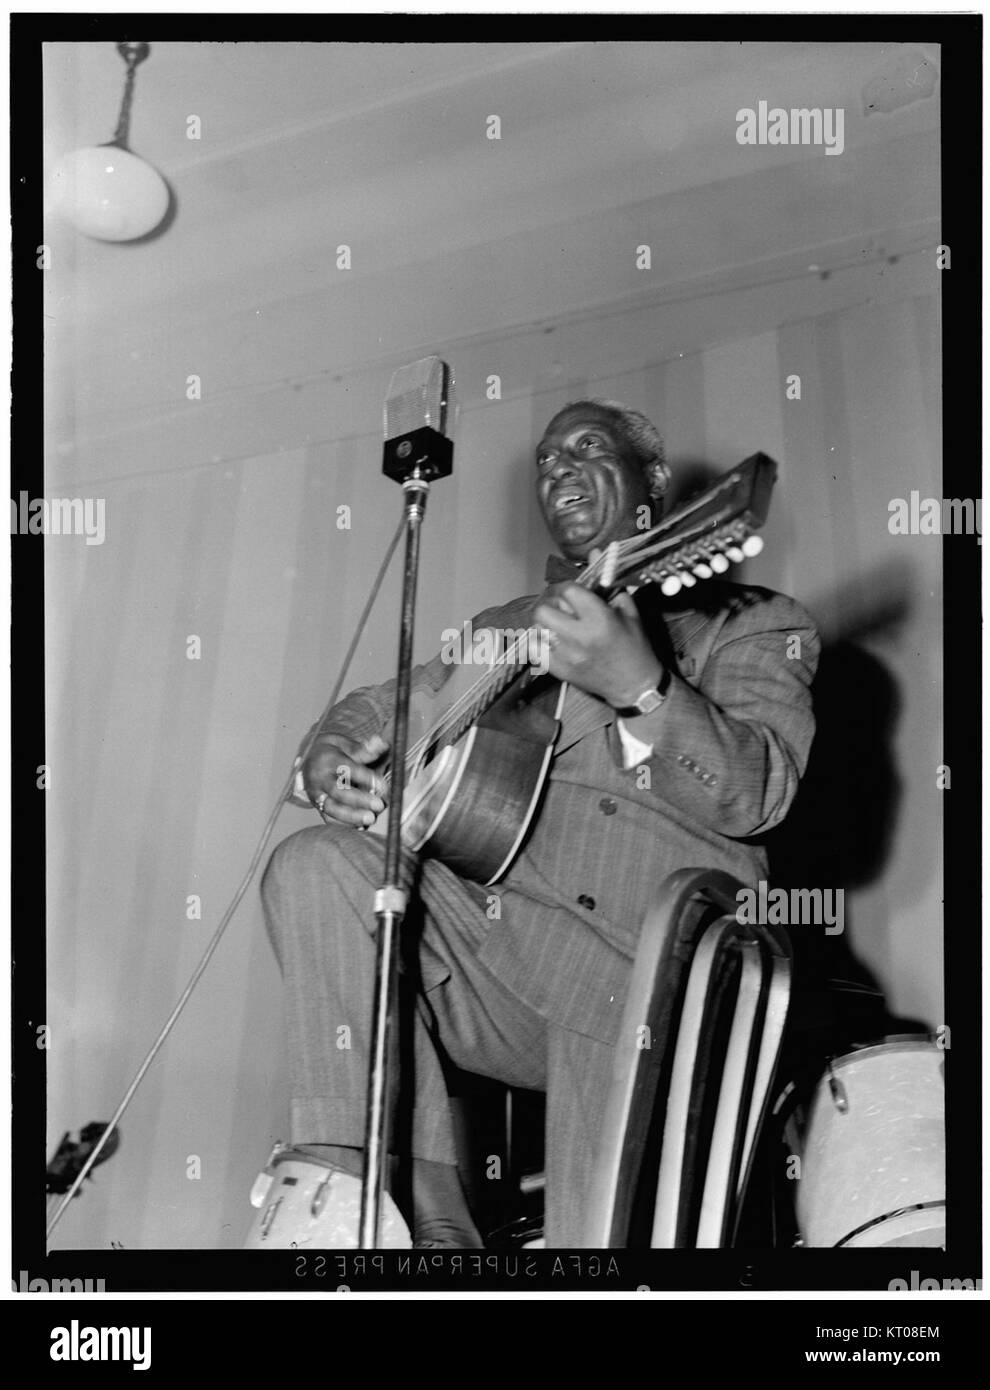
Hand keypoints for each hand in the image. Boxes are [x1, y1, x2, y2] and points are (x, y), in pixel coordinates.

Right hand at [302, 732, 389, 826]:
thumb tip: (383, 744)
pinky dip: (342, 825)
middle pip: (338, 791)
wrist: (306, 759)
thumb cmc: (330, 750)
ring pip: (331, 808)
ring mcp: (316, 794)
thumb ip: (363, 748)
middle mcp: (320, 778)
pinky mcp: (316, 805)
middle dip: (359, 800)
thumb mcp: (343, 743)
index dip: (367, 778)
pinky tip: (359, 827)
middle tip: (379, 805)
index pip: (348, 769)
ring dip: (351, 816)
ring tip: (370, 819)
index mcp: (328, 759)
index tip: (384, 786)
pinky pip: (328, 818)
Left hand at [532, 583, 663, 707]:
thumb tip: (593, 575)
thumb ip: (612, 592)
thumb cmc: (635, 648)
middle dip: (550, 604)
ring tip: (556, 624)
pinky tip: (550, 641)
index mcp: (599, 619)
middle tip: (558, 606)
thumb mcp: (631, 614)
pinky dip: (539, 642)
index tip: (569, 591)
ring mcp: (566, 655)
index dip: (565, 587)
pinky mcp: (559, 670)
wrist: (634, 685)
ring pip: (537, 629)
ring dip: (544, 622)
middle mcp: (579, 636)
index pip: (567, 591)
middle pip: (544, 610)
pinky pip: (535, 650)